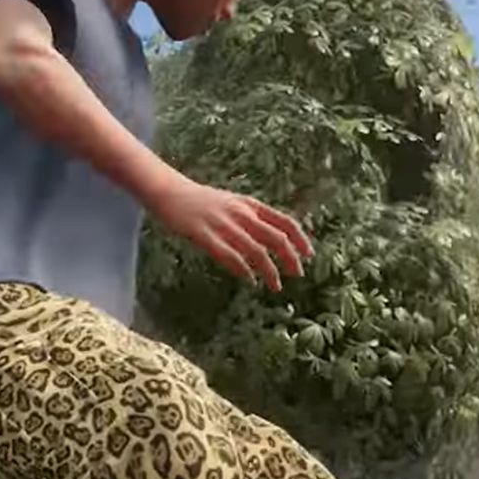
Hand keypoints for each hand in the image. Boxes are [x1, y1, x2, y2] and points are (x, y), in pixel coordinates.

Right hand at [148, 178, 313, 290]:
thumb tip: (274, 239)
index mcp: (250, 205)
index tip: (308, 255)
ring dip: (269, 271)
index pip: (284, 221)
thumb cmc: (203, 201)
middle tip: (297, 275)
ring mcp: (223, 224)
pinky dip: (243, 269)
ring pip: (256, 250)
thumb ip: (252, 218)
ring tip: (276, 286)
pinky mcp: (205, 235)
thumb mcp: (233, 203)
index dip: (300, 239)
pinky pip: (229, 256)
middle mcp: (241, 213)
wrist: (170, 192)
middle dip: (290, 258)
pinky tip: (250, 280)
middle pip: (275, 237)